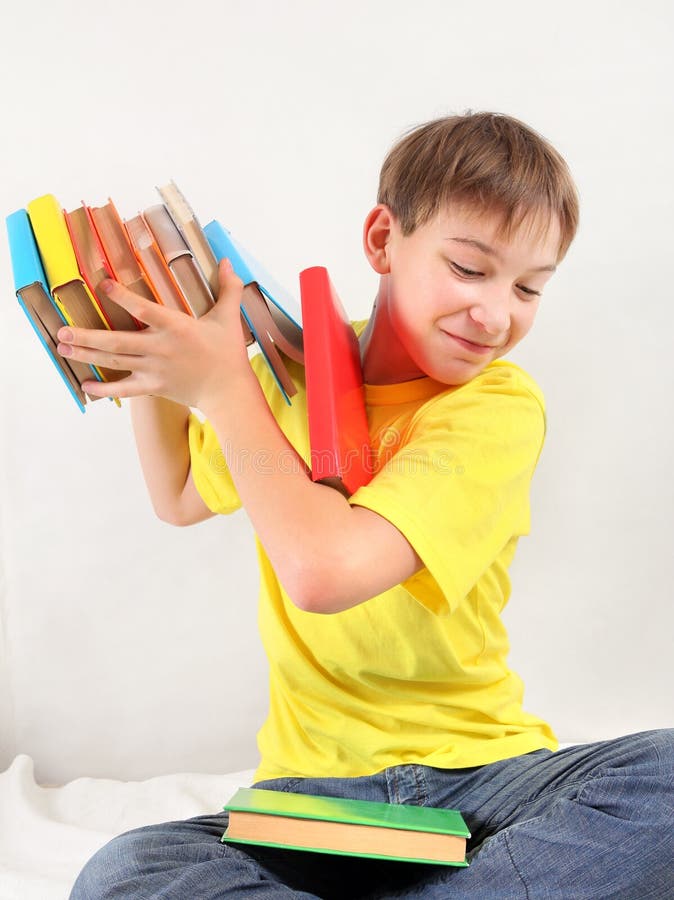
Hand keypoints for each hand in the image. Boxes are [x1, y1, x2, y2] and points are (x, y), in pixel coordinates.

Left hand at [57, 259, 249, 412]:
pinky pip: (124, 389)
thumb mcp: (229, 318)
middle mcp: (161, 349)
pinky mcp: (153, 387)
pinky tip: (85, 384)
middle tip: (62, 330)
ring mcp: (154, 370)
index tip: (102, 284)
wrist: (228, 391)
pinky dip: (104, 390)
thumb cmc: (228, 353)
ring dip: (87, 354)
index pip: (144, 310)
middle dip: (88, 336)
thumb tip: (226, 260)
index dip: (122, 297)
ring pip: (115, 362)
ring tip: (63, 346)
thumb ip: (228, 288)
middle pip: (118, 342)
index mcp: (177, 327)